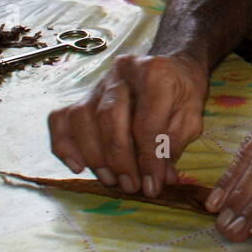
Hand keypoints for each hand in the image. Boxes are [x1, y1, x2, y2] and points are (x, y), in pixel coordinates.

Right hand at [47, 52, 207, 196]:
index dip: (148, 160)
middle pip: (109, 118)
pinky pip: (60, 119)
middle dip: (119, 160)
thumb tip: (159, 179)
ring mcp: (98, 82)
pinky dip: (65, 145)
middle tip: (130, 186)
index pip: (146, 123)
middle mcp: (122, 71)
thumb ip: (173, 145)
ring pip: (82, 119)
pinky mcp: (82, 94)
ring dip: (94, 156)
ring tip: (111, 180)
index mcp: (155, 73)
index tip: (152, 186)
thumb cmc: (183, 91)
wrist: (172, 65)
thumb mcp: (191, 117)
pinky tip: (80, 166)